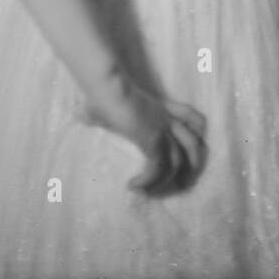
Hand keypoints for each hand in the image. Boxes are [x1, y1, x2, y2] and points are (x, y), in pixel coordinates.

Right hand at [83, 72, 207, 196]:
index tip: (191, 151)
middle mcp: (166, 119)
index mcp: (162, 109)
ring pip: (177, 161)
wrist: (108, 85)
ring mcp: (161, 128)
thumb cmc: (104, 91)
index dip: (198, 134)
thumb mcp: (107, 104)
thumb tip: (80, 114)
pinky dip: (148, 181)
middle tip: (182, 185)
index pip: (193, 118)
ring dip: (164, 183)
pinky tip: (133, 186)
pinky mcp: (151, 138)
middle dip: (193, 166)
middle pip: (194, 142)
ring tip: (149, 193)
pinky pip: (158, 167)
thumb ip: (99, 113)